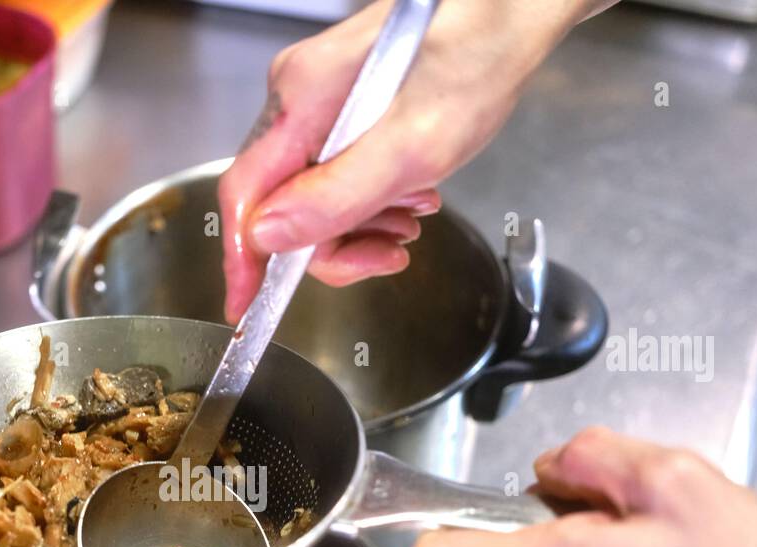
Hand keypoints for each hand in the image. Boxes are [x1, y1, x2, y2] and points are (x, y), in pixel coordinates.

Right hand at [218, 0, 613, 322]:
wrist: (512, 13)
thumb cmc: (471, 64)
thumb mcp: (407, 149)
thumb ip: (333, 198)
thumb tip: (266, 237)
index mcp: (299, 104)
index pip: (245, 195)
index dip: (244, 259)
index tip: (244, 307)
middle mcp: (299, 101)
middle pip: (287, 203)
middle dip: (338, 241)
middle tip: (392, 252)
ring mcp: (322, 103)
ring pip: (318, 194)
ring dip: (365, 222)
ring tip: (414, 218)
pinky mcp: (348, 107)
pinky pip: (342, 172)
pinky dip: (376, 197)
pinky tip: (414, 194)